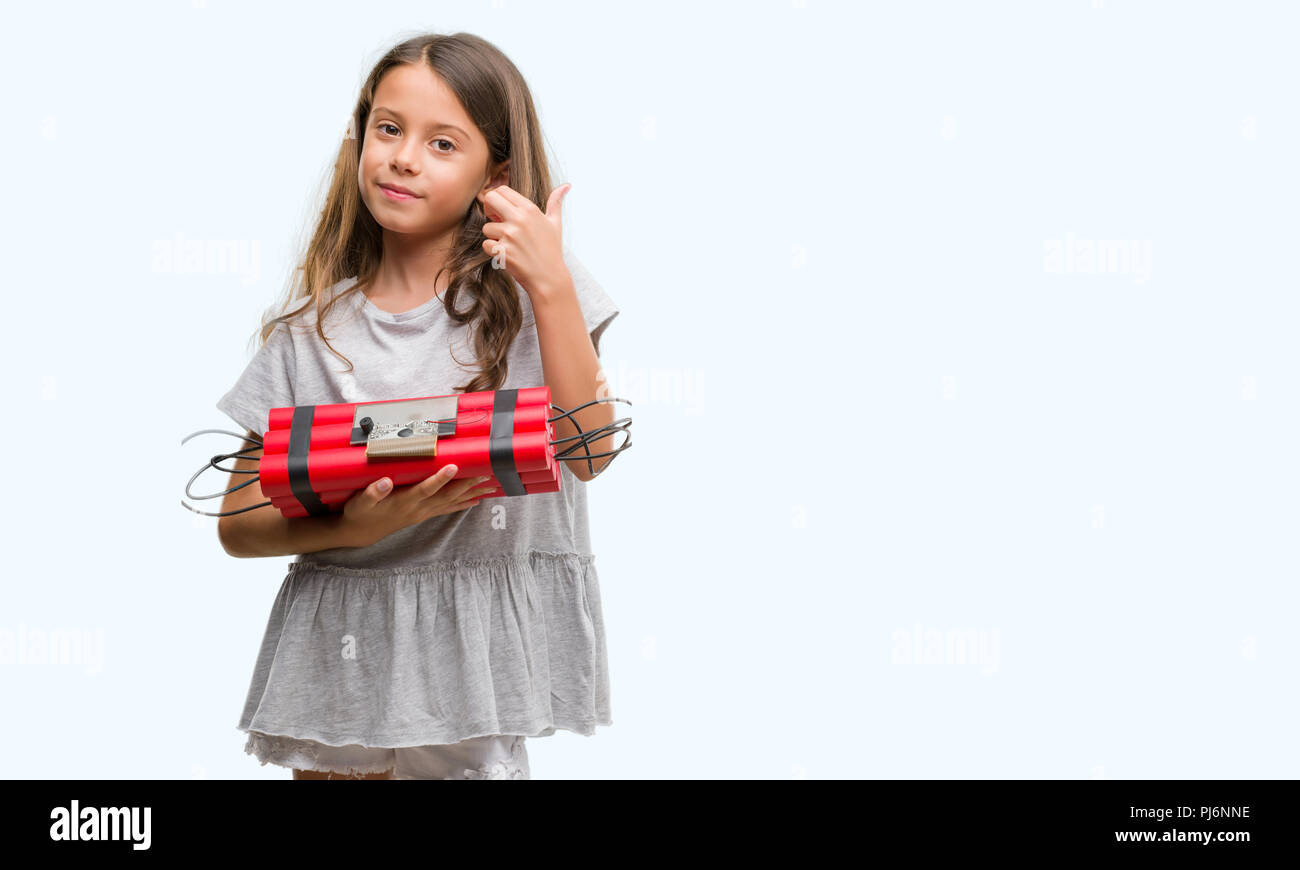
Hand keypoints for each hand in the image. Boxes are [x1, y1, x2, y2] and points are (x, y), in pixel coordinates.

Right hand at [340, 465, 496, 548]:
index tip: (453, 467)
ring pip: (452, 502)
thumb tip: (385, 482)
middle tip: (485, 472)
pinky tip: (477, 500)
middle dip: (467, 484)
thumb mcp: (360, 503)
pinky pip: (448, 508)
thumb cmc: (360, 513)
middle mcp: (417, 508)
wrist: (362, 533)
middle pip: (447, 495)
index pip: (425, 489)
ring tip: (491, 485)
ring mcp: (423, 512)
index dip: (439, 479)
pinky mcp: (424, 514)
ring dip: (471, 493)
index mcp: (403, 502)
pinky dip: (464, 503)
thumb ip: (372, 493)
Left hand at [480, 183, 570, 297]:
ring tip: (510, 246)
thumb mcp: (555, 224)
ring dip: (494, 237)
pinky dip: (493, 251)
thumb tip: (566, 185)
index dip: (499, 200)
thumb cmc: (552, 250)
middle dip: (489, 210)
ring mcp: (511, 235)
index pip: (502, 190)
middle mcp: (520, 219)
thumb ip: (556, 202)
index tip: (503, 212)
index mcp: (530, 209)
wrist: (549, 278)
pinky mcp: (503, 251)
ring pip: (486, 228)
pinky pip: (486, 245)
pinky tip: (507, 255)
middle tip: (497, 222)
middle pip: (490, 199)